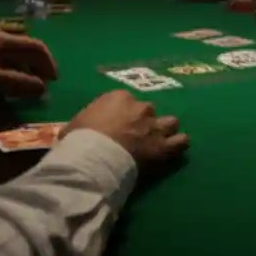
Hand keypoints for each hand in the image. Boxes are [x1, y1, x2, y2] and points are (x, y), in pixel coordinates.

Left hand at [0, 32, 57, 99]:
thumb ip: (15, 82)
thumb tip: (43, 88)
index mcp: (4, 41)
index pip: (37, 47)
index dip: (49, 63)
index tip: (54, 81)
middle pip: (27, 51)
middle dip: (38, 68)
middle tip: (44, 88)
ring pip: (15, 58)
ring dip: (25, 72)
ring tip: (28, 90)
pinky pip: (2, 65)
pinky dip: (11, 75)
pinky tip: (8, 87)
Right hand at [64, 89, 189, 167]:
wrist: (94, 157)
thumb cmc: (79, 140)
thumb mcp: (74, 125)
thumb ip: (85, 123)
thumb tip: (77, 132)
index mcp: (118, 97)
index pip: (125, 101)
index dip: (122, 114)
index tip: (116, 126)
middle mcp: (141, 108)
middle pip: (148, 111)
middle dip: (144, 122)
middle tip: (136, 137)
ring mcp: (155, 126)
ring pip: (170, 123)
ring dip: (165, 131)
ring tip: (158, 142)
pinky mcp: (164, 146)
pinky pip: (181, 141)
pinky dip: (178, 145)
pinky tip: (172, 151)